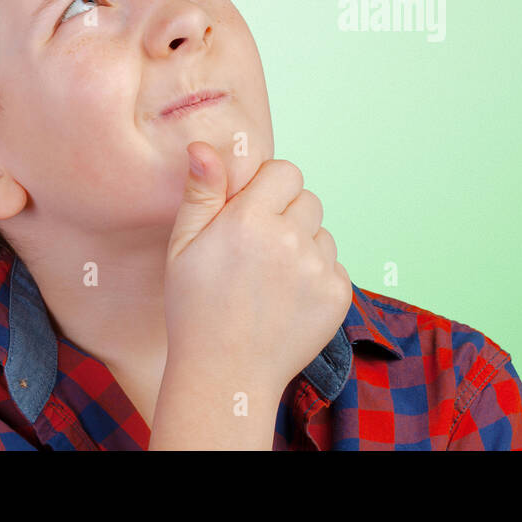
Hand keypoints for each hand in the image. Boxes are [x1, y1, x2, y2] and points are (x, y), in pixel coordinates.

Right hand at [161, 141, 351, 399]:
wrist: (225, 375)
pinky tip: (287, 299)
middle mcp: (290, 240)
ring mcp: (318, 269)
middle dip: (286, 215)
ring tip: (270, 279)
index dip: (268, 188)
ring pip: (322, 233)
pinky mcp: (338, 295)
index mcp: (250, 220)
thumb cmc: (195, 309)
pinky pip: (334, 266)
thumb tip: (204, 147)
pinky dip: (316, 277)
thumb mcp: (183, 246)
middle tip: (258, 249)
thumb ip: (201, 192)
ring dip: (303, 245)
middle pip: (307, 199)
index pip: (285, 172)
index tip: (251, 211)